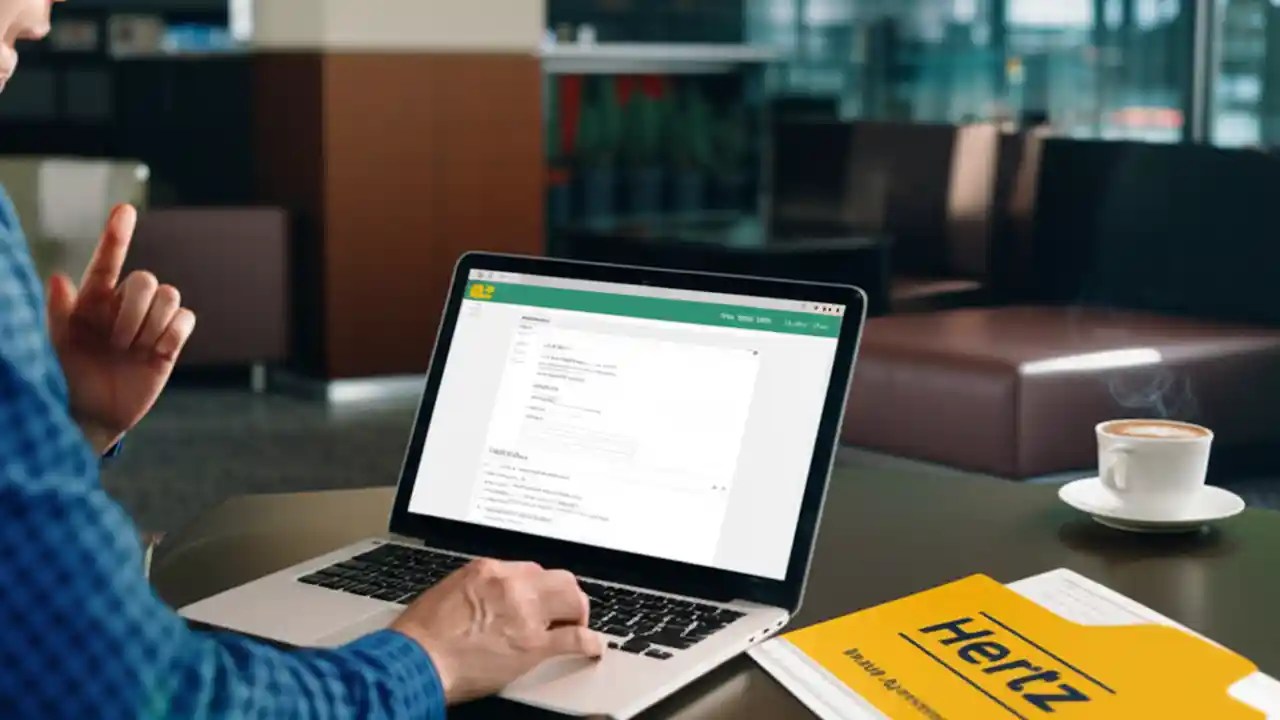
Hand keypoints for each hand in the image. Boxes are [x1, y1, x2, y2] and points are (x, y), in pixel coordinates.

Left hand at [46, 204, 196, 453]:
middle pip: (146, 279)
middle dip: (133, 311)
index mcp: (93, 299)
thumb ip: (57, 312)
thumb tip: (57, 278)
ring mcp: (150, 322)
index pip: (107, 260)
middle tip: (115, 342)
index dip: (118, 234)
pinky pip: (185, 320)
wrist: (93, 415)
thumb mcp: (55, 346)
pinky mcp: (171, 341)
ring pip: (170, 296)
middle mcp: (124, 305)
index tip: (125, 209)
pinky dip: (172, 334)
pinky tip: (155, 353)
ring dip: (150, 325)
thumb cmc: (67, 377)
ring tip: (132, 350)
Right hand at [391, 558, 602, 703]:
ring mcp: (525, 613)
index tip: (541, 597)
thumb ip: (479, 589)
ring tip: (577, 625)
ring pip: (572, 599)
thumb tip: (493, 598)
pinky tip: (593, 647)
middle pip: (558, 578)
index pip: (530, 569)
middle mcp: (511, 584)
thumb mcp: (449, 592)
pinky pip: (575, 638)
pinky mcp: (533, 644)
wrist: (415, 660)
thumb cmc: (422, 634)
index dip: (538, 587)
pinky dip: (590, 642)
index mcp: (489, 570)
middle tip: (565, 610)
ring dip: (577, 613)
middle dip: (565, 594)